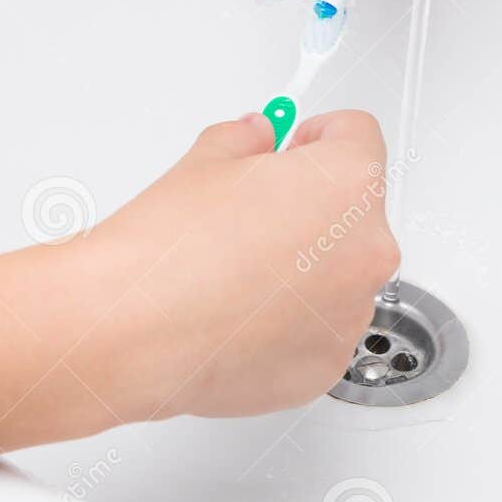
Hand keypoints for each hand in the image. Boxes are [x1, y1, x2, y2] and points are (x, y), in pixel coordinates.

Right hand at [69, 109, 398, 418]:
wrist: (134, 331)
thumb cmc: (169, 250)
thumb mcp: (204, 162)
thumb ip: (245, 140)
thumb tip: (256, 141)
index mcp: (348, 183)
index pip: (358, 135)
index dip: (319, 137)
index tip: (295, 147)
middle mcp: (366, 250)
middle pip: (353, 210)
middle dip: (310, 206)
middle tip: (253, 212)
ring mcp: (350, 315)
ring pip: (338, 275)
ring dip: (302, 268)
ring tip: (236, 270)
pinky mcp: (325, 366)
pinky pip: (317, 329)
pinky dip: (287, 321)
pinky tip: (237, 313)